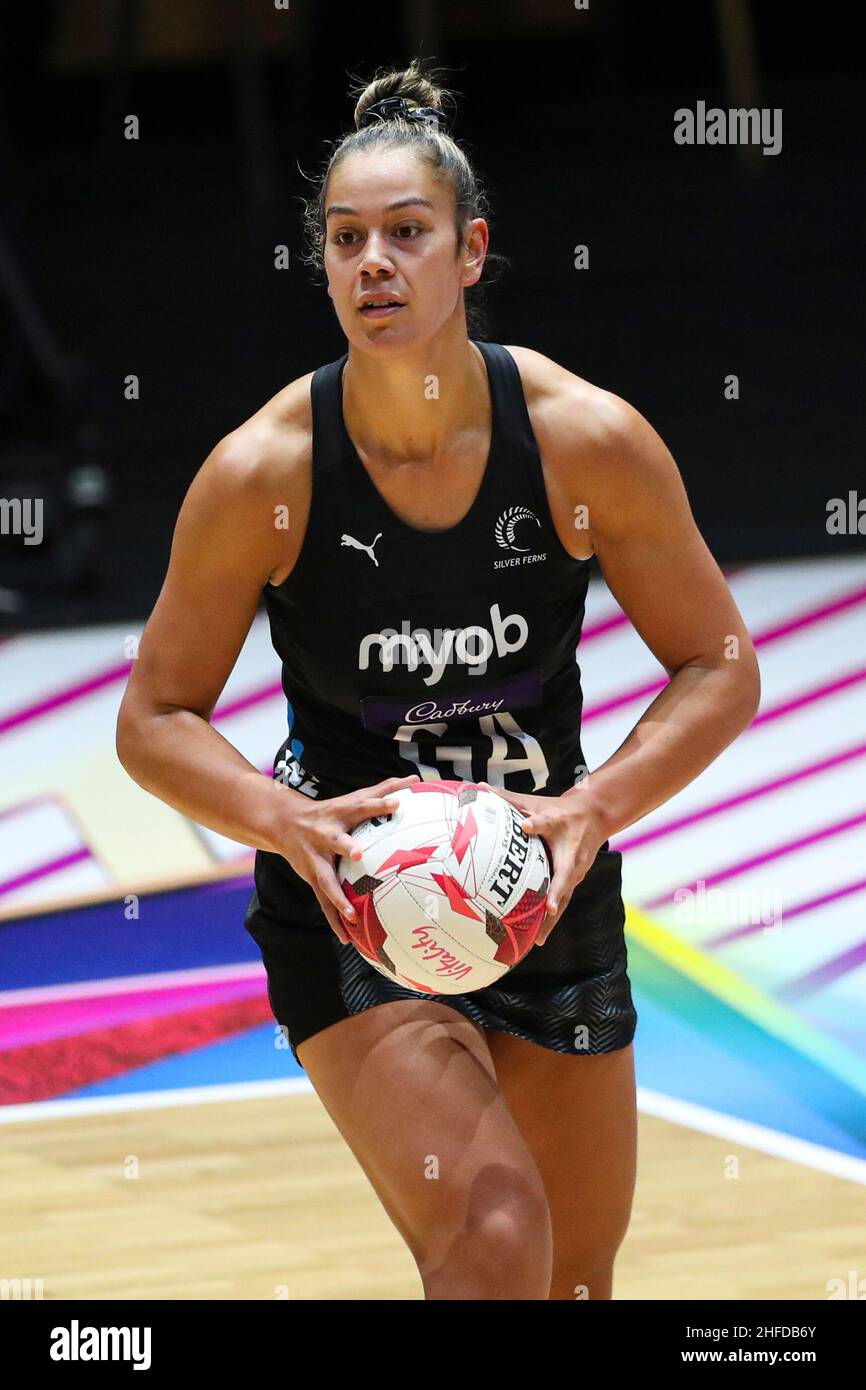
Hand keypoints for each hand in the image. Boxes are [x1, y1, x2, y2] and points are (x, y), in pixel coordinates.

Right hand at [273, 773, 420, 942]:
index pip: (361, 806)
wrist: (284, 825)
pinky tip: (347, 939)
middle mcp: (325, 835)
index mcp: (339, 814)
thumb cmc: (331, 811)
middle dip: (347, 847)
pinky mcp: (312, 879)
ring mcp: (316, 859)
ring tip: (351, 915)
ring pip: (326, 879)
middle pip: (337, 840)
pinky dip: (335, 921)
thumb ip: (382, 790)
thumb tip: (415, 778)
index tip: (397, 803)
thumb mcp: (352, 798)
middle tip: (359, 855)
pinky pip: (324, 902)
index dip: (378, 804)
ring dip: (337, 897)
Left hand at [478, 780, 608, 944]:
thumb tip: (480, 789)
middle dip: (556, 895)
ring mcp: (575, 873)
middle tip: (549, 910)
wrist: (595, 817)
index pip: (547, 823)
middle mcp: (572, 855)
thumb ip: (509, 799)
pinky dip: (550, 920)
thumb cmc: (562, 811)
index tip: (525, 826)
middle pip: (564, 877)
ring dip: (552, 918)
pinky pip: (560, 902)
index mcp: (560, 828)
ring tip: (537, 939)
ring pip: (564, 897)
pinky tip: (536, 938)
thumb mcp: (538, 802)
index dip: (536, 825)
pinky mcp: (571, 882)